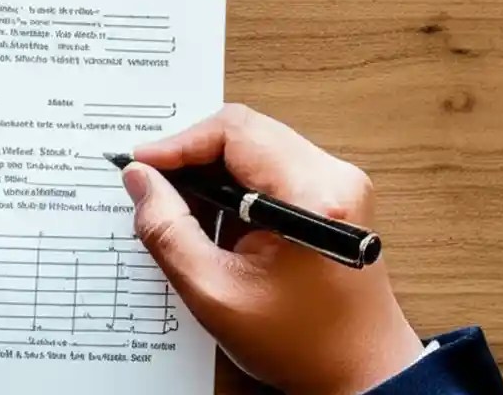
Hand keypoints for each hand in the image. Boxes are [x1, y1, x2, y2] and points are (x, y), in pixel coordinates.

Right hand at [125, 104, 423, 394]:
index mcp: (313, 196)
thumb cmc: (301, 343)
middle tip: (155, 185)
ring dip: (212, 169)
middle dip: (192, 154)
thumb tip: (140, 179)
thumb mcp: (215, 292)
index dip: (178, 143)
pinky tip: (215, 217)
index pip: (234, 132)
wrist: (362, 372)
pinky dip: (234, 182)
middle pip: (245, 132)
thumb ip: (168, 230)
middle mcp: (334, 177)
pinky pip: (271, 165)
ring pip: (255, 145)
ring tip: (183, 208)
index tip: (142, 167)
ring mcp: (338, 183)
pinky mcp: (334, 195)